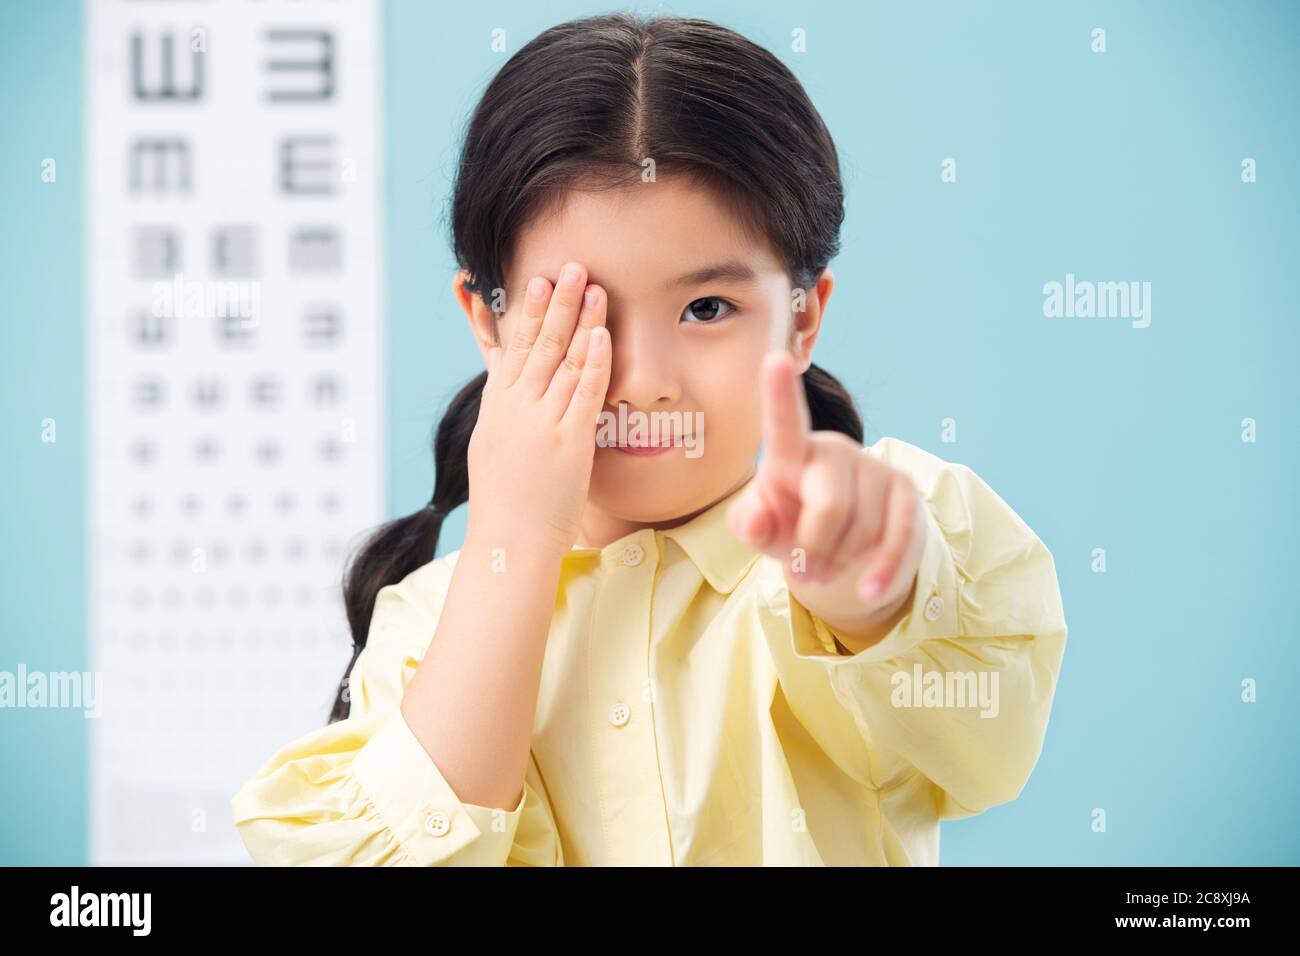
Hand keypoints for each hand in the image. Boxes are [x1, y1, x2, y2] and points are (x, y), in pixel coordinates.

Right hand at [467, 261, 610, 556]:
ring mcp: (541, 421)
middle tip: (570, 266)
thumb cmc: (506, 498)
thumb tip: (504, 372)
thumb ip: (503, 404)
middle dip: (556, 303)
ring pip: (562, 359)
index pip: (512, 346)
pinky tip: (602, 335)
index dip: (527, 310)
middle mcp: (516, 406)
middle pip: (538, 343)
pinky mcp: (568, 441)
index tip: (538, 279)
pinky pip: (583, 393)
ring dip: (580, 320)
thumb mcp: (493, 442)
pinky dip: (593, 362)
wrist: (509, 541)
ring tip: (593, 286)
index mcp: (498, 405)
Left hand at [727, 351, 925, 611]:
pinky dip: (880, 570)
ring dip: (842, 562)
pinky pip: (897, 538)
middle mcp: (833, 450)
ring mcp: (873, 468)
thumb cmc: (790, 528)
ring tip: (828, 567)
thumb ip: (752, 526)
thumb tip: (753, 521)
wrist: (841, 548)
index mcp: (790, 453)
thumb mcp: (764, 531)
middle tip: (806, 573)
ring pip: (862, 528)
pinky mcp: (905, 491)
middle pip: (831, 504)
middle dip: (817, 548)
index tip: (774, 359)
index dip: (778, 393)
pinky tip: (869, 587)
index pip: (783, 423)